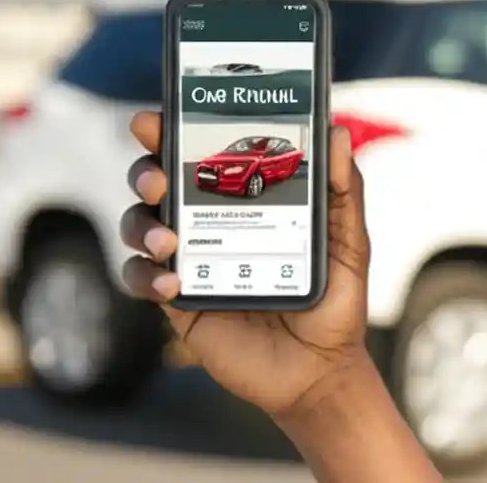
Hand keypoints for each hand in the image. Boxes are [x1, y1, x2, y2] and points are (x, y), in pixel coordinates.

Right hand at [120, 112, 371, 417]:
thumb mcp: (349, 242)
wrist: (322, 368)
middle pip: (156, 181)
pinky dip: (144, 275)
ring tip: (169, 240)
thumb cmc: (336, 299)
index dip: (171, 131)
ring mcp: (190, 260)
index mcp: (246, 198)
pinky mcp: (179, 301)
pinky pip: (139, 279)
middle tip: (157, 178)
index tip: (157, 119)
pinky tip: (171, 282)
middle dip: (144, 169)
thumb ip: (344, 191)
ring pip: (138, 225)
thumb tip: (338, 133)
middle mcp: (210, 222)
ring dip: (140, 223)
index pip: (201, 153)